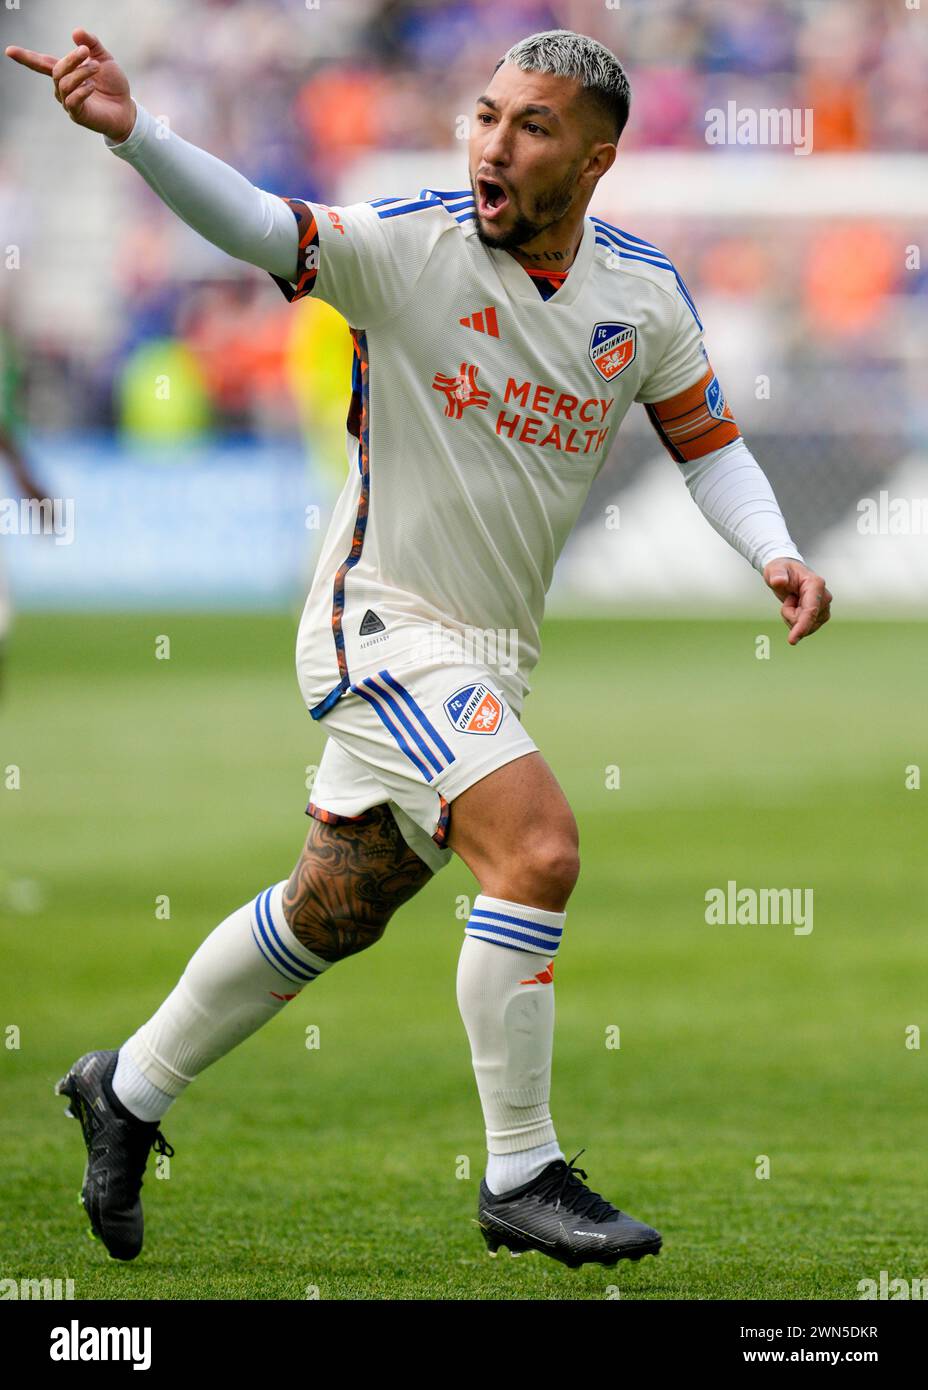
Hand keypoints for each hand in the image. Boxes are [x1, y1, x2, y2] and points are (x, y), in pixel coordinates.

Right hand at [5, 28, 134, 141]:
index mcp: (66, 73)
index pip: (41, 63)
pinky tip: (92, 86)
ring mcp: (68, 103)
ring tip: (97, 68)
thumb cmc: (113, 85)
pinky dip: (82, 90)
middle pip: (57, 70)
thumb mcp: (104, 59)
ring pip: (64, 84)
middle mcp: (63, 88)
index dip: (26, 57)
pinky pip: (72, 100)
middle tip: (87, 52)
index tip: (9, 51)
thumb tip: (76, 32)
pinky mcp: (77, 115)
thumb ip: (91, 44)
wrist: (127, 109)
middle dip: (71, 59)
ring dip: (81, 73)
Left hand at [763, 558, 832, 643]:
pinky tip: (795, 607)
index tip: (792, 640)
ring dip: (792, 618)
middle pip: (807, 621)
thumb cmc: (782, 570)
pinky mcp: (821, 615)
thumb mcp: (775, 569)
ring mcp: (824, 607)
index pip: (811, 610)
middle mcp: (824, 596)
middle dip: (790, 615)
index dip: (802, 626)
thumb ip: (777, 575)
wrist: (787, 573)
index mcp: (816, 584)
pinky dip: (795, 621)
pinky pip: (806, 628)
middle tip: (788, 598)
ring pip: (806, 627)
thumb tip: (778, 581)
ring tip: (791, 601)